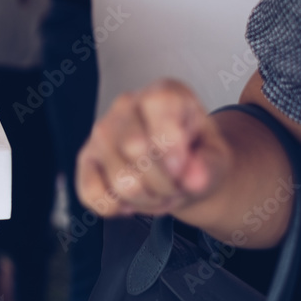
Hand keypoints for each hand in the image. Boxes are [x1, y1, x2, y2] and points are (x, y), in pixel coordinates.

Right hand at [76, 79, 233, 217]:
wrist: (180, 168)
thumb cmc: (195, 154)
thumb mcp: (216, 156)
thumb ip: (208, 166)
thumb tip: (192, 178)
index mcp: (162, 94)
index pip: (157, 106)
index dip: (170, 144)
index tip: (182, 167)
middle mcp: (125, 107)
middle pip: (135, 148)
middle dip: (164, 182)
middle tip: (176, 185)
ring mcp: (100, 133)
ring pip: (119, 180)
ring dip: (146, 199)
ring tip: (158, 191)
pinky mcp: (85, 160)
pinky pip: (93, 194)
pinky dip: (118, 207)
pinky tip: (131, 198)